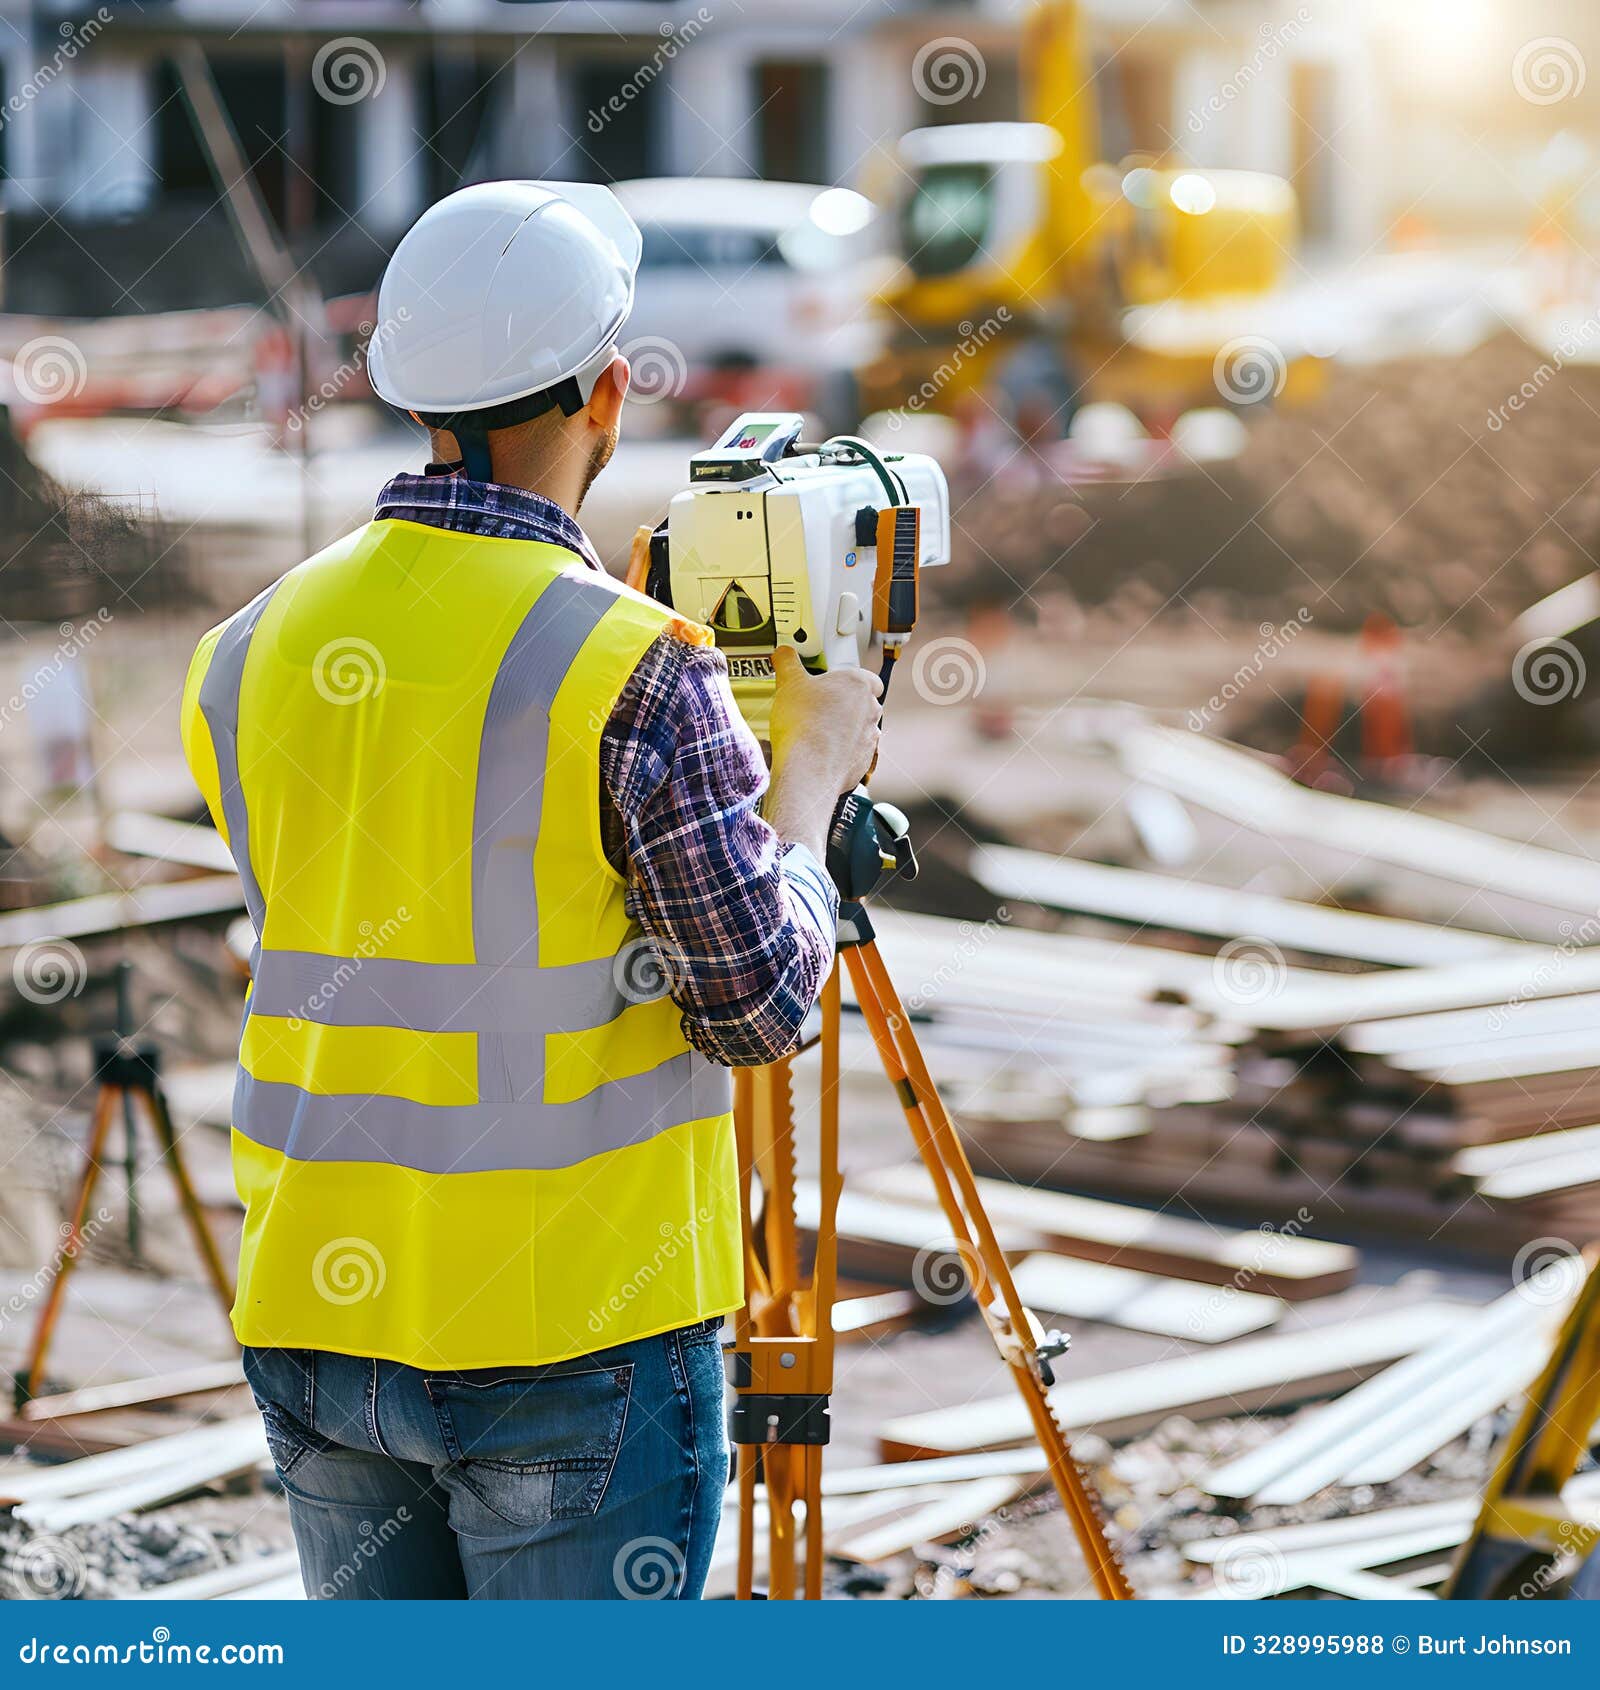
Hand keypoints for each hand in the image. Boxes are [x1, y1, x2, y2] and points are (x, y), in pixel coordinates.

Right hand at [768, 646, 882, 796]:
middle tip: (820, 708)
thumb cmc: (803, 725)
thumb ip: (787, 662)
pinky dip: (841, 751)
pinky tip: (820, 751)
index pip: (867, 677)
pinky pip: (854, 751)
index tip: (832, 686)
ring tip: (817, 732)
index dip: (849, 682)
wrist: (808, 769)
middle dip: (844, 705)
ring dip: (844, 729)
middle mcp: (870, 709)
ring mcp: (870, 736)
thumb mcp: (788, 683)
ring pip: (860, 728)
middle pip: (863, 702)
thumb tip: (783, 653)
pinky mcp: (864, 760)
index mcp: (858, 684)